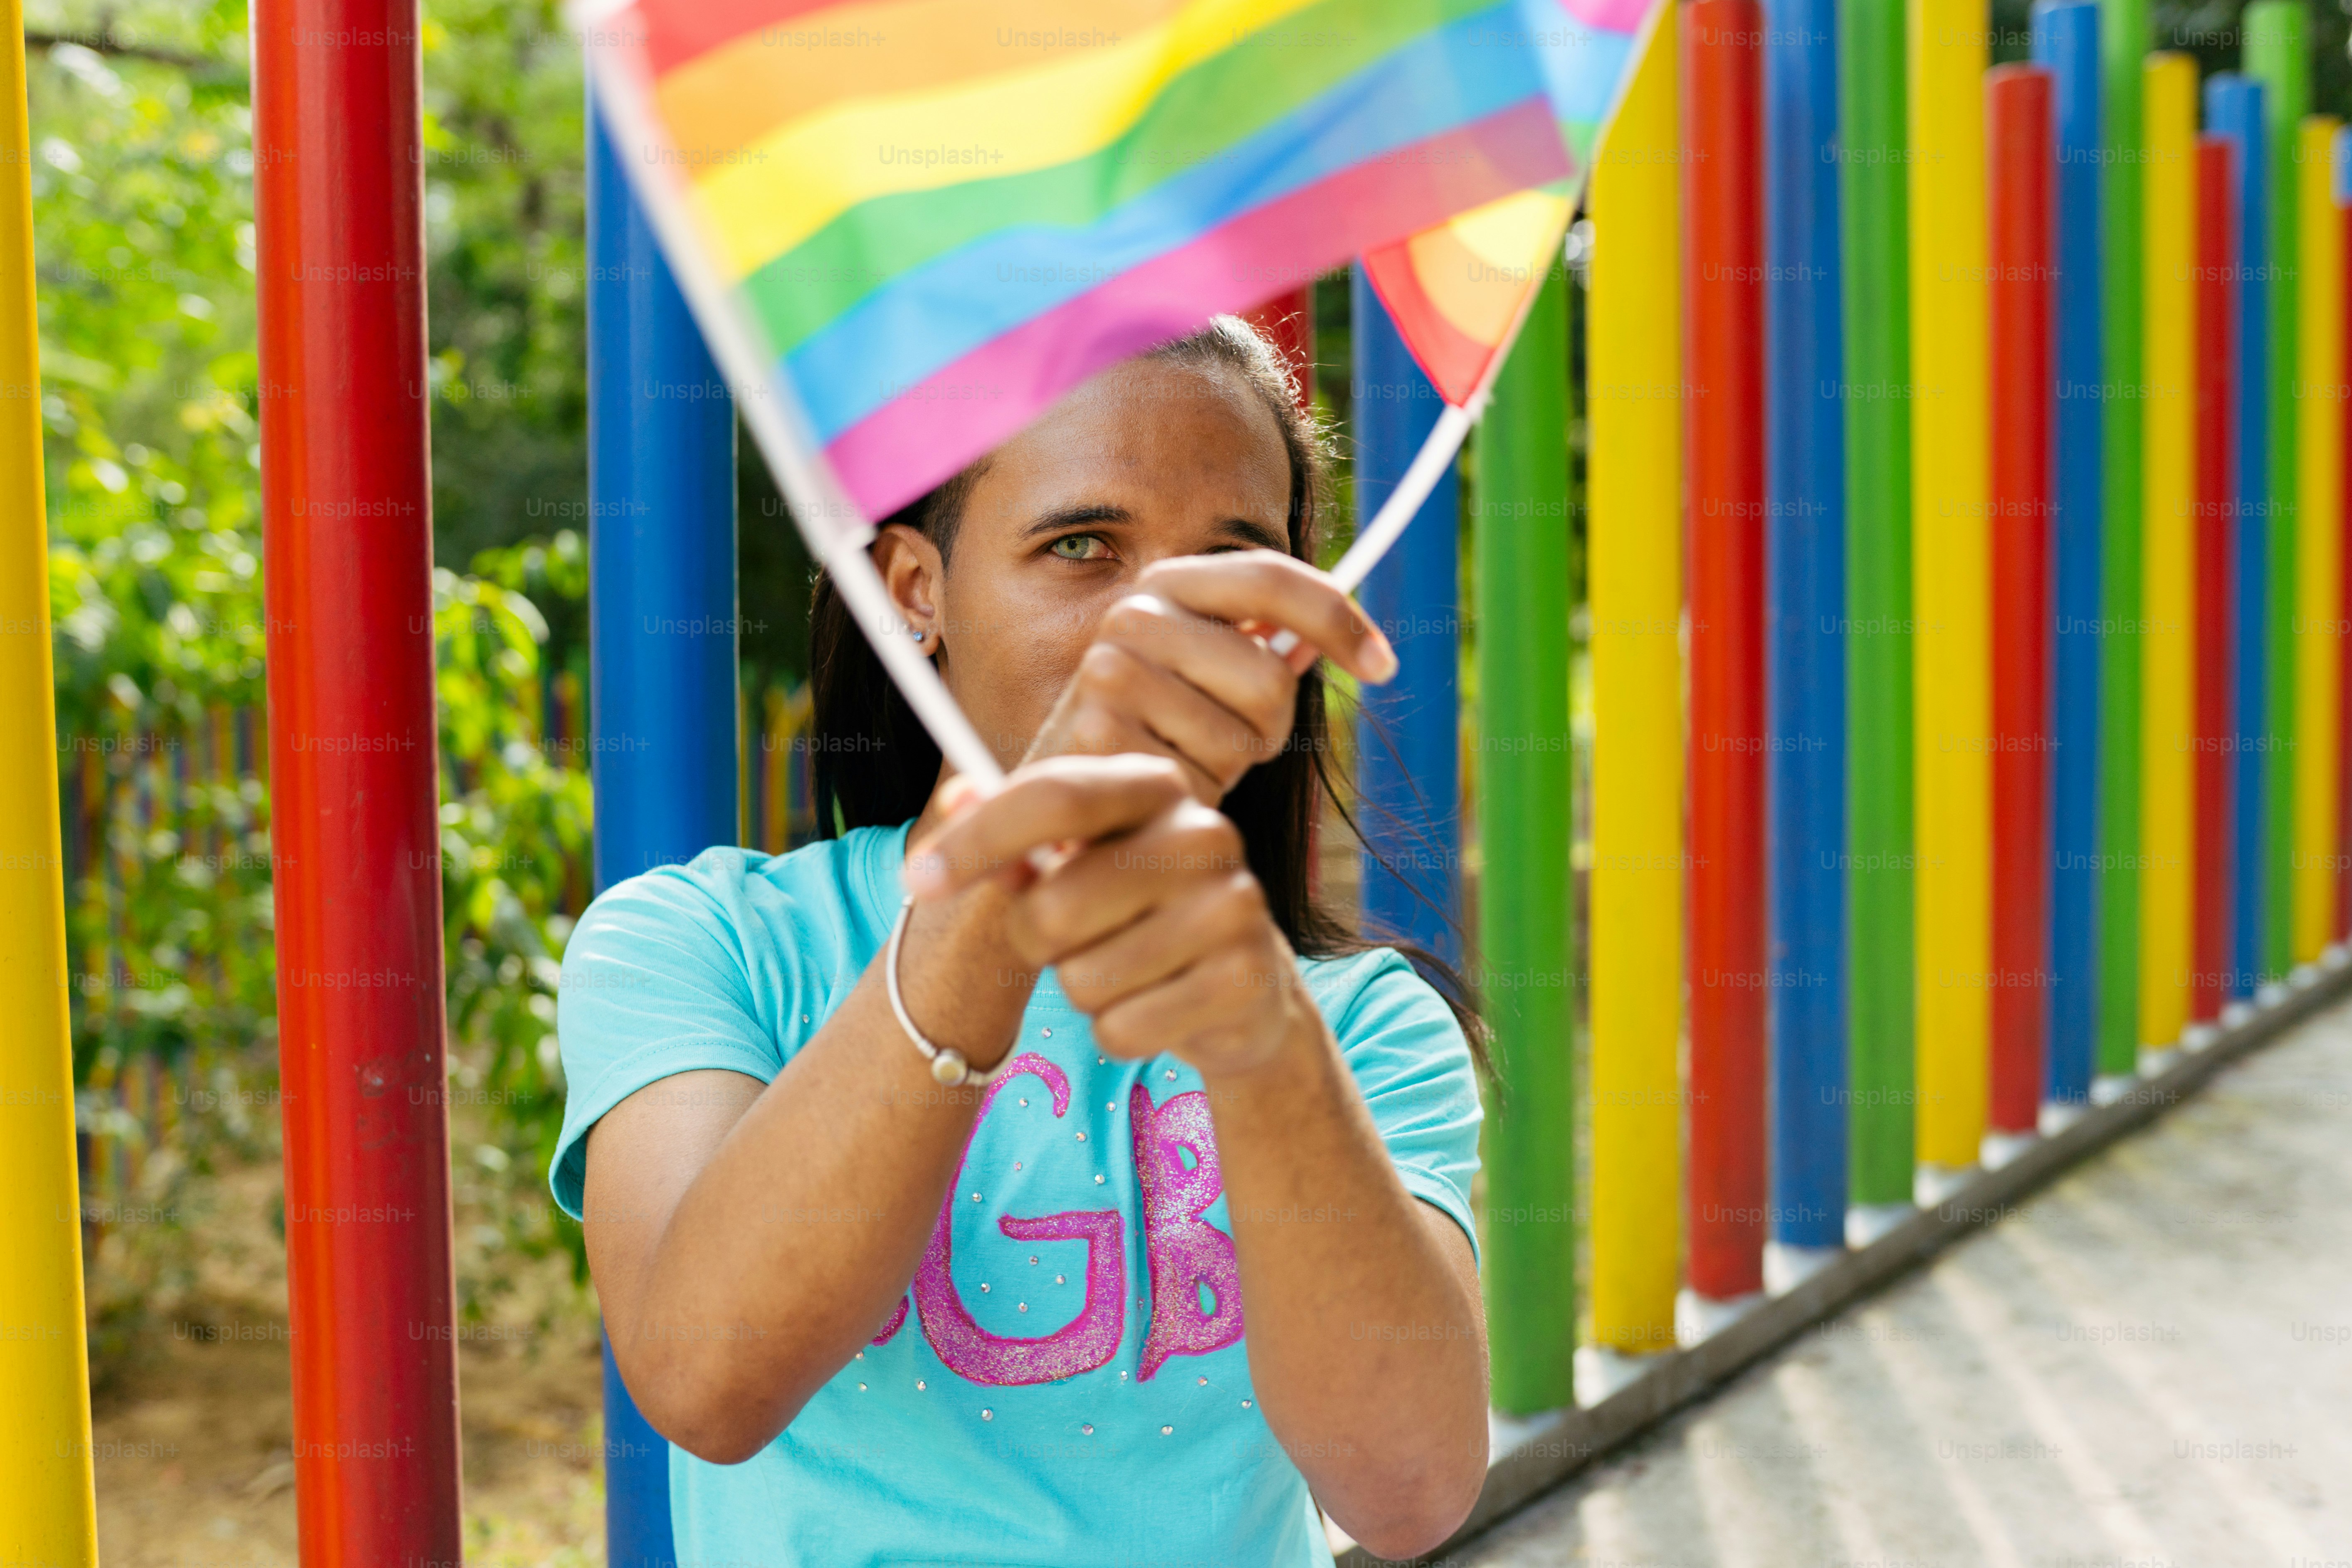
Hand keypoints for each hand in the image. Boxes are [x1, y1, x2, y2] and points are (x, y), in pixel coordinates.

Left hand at [907, 754, 1313, 1079]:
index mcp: (1154, 786)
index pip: (1052, 797)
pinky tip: (1156, 1007)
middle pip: (1054, 904)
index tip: (916, 877)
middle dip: (1035, 939)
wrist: (1241, 986)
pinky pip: (1124, 1029)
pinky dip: (1119, 1032)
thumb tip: (955, 796)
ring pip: (1085, 978)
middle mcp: (1204, 833)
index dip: (975, 839)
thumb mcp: (1073, 860)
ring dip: (1083, 990)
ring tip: (1126, 971)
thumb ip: (1013, 829)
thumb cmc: (1134, 911)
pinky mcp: (1246, 980)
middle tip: (1067, 941)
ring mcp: (1234, 905)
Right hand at [1023, 550, 1398, 803]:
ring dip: (1232, 762)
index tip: (1383, 666)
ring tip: (1186, 758)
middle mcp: (1131, 615)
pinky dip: (1200, 793)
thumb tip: (1356, 646)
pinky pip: (1207, 776)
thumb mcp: (1208, 668)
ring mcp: (1110, 674)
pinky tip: (1163, 786)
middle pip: (1270, 674)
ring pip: (1244, 732)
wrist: (1066, 788)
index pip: (1270, 578)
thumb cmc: (1155, 726)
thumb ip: (1267, 646)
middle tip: (1228, 737)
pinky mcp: (1103, 737)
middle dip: (1269, 723)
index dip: (1338, 619)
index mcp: (1166, 582)